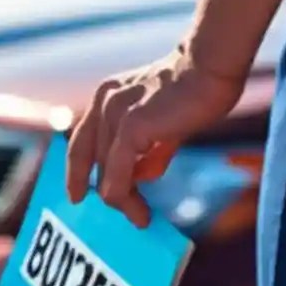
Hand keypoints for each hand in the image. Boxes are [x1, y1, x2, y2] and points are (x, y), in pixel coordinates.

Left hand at [65, 47, 246, 227]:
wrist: (209, 68)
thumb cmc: (195, 90)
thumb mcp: (163, 123)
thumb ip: (148, 148)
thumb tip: (142, 177)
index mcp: (106, 97)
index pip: (81, 141)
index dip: (77, 170)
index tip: (76, 195)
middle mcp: (103, 104)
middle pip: (93, 160)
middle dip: (108, 192)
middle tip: (131, 214)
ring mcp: (113, 114)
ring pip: (105, 171)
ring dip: (122, 200)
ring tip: (141, 217)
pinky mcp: (130, 126)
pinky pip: (118, 173)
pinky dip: (124, 195)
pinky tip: (140, 210)